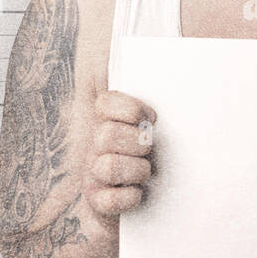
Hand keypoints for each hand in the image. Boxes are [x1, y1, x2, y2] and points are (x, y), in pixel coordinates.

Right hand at [80, 90, 156, 224]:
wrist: (151, 207)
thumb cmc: (159, 158)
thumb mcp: (156, 124)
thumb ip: (151, 97)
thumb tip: (163, 50)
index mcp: (107, 122)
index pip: (106, 103)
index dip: (131, 109)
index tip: (152, 119)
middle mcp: (95, 147)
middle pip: (106, 135)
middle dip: (138, 143)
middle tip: (149, 150)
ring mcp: (93, 176)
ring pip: (109, 167)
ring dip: (137, 170)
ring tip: (146, 172)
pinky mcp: (98, 204)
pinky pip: (109, 200)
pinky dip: (130, 197)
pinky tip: (139, 192)